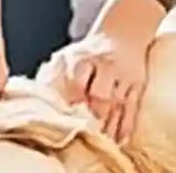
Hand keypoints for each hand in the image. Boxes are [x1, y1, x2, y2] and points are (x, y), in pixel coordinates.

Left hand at [38, 0, 163, 143]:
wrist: (123, 33)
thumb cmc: (89, 53)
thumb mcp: (71, 57)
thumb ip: (55, 76)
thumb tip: (38, 99)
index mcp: (84, 58)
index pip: (78, 82)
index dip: (73, 101)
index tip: (68, 117)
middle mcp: (106, 66)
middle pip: (101, 94)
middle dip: (93, 115)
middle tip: (86, 134)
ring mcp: (124, 76)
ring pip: (117, 104)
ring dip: (109, 126)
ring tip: (101, 143)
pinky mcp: (138, 85)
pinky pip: (132, 108)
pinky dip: (126, 127)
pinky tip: (120, 141)